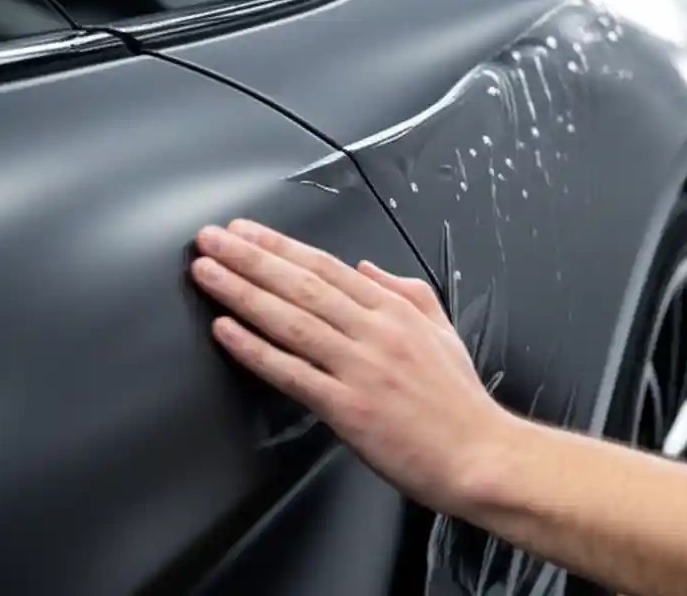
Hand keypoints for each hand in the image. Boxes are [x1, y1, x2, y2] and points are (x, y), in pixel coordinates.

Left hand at [188, 219, 513, 514]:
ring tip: (207, 273)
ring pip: (291, 320)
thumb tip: (367, 267)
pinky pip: (292, 372)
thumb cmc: (460, 402)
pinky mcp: (348, 407)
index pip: (325, 266)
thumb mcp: (443, 330)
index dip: (279, 246)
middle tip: (210, 239)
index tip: (244, 231)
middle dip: (250, 258)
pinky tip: (226, 331)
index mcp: (395, 311)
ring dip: (242, 293)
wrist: (479, 456)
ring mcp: (360, 368)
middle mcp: (374, 332)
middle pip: (301, 284)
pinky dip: (256, 350)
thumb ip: (407, 292)